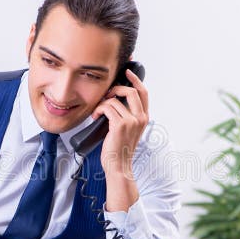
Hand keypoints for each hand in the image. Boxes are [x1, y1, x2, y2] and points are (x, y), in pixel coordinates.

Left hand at [92, 68, 148, 210]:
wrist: (118, 166)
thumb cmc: (119, 149)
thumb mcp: (127, 130)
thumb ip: (126, 115)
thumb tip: (114, 99)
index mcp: (144, 118)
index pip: (143, 93)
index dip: (136, 80)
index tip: (127, 72)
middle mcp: (141, 118)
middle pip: (131, 91)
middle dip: (116, 88)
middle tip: (106, 95)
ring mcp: (132, 121)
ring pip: (115, 99)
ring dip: (102, 103)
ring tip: (97, 112)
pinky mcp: (120, 125)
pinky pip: (107, 107)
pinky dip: (98, 110)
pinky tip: (95, 117)